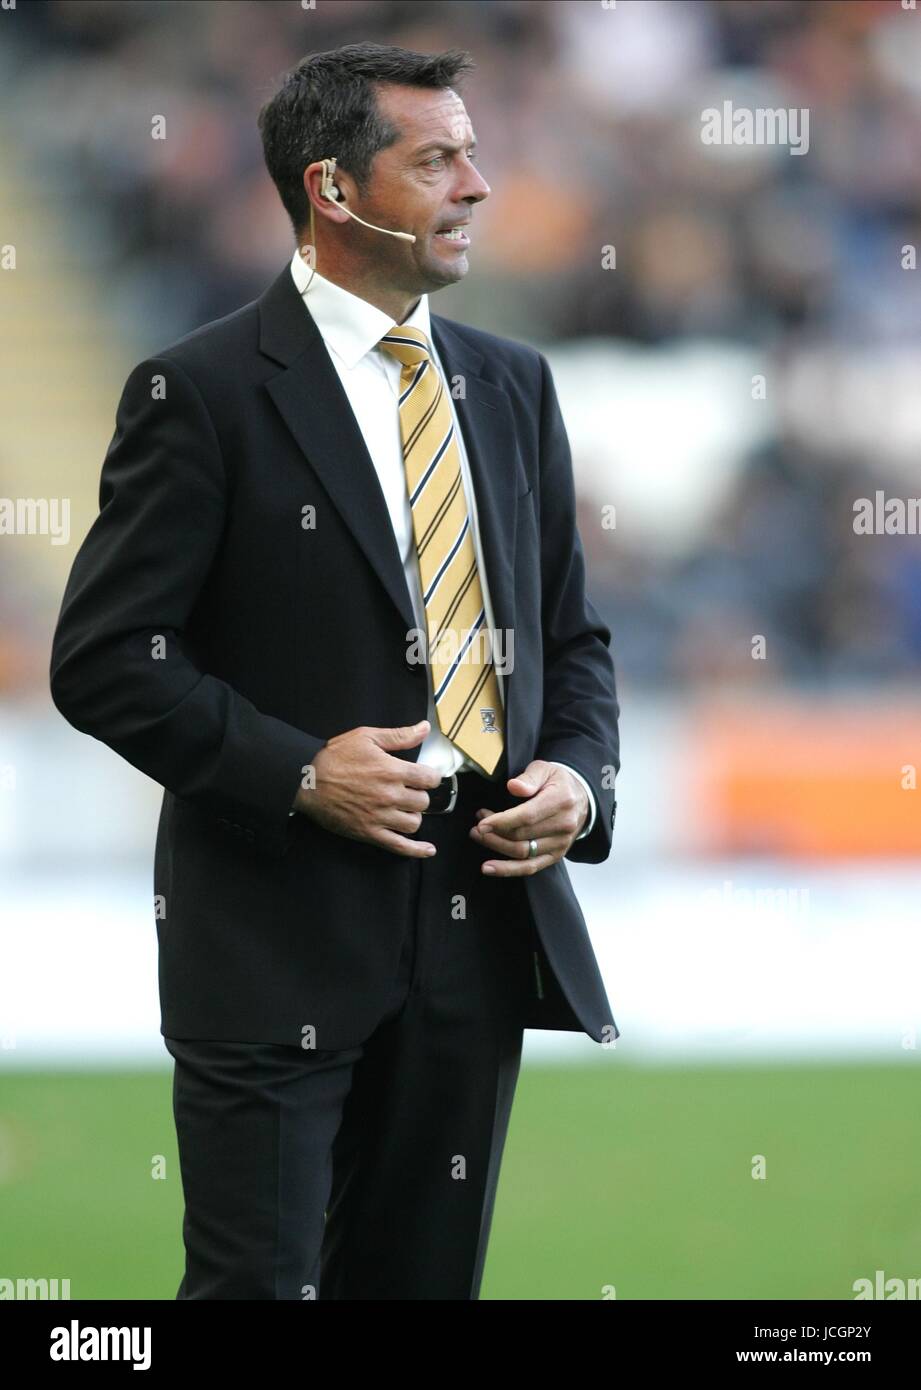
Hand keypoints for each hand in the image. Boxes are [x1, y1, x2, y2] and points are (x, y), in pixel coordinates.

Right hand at [292, 720, 443, 857]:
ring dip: (413, 816)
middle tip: (408, 791)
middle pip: (423, 802)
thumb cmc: (334, 757)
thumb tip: (424, 728)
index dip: (430, 776)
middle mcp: (390, 796)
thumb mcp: (366, 737)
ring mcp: (380, 817)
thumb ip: (399, 735)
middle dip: (418, 795)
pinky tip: (428, 850)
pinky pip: (399, 846)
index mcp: (392, 771)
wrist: (307, 781)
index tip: (425, 776)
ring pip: (414, 823)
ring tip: (403, 809)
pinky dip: (416, 850)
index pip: (429, 779)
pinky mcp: (369, 833)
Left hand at [469, 760, 588, 875]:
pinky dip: (508, 870)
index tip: (482, 823)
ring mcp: (561, 843)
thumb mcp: (544, 769)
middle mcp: (564, 825)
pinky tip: (490, 868)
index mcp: (561, 801)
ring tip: (478, 837)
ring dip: (497, 847)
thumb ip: (529, 778)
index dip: (502, 821)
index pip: (527, 816)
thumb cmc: (557, 782)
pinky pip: (531, 867)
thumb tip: (513, 786)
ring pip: (523, 853)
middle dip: (494, 833)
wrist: (581, 798)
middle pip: (522, 836)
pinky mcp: (557, 855)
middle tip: (477, 826)